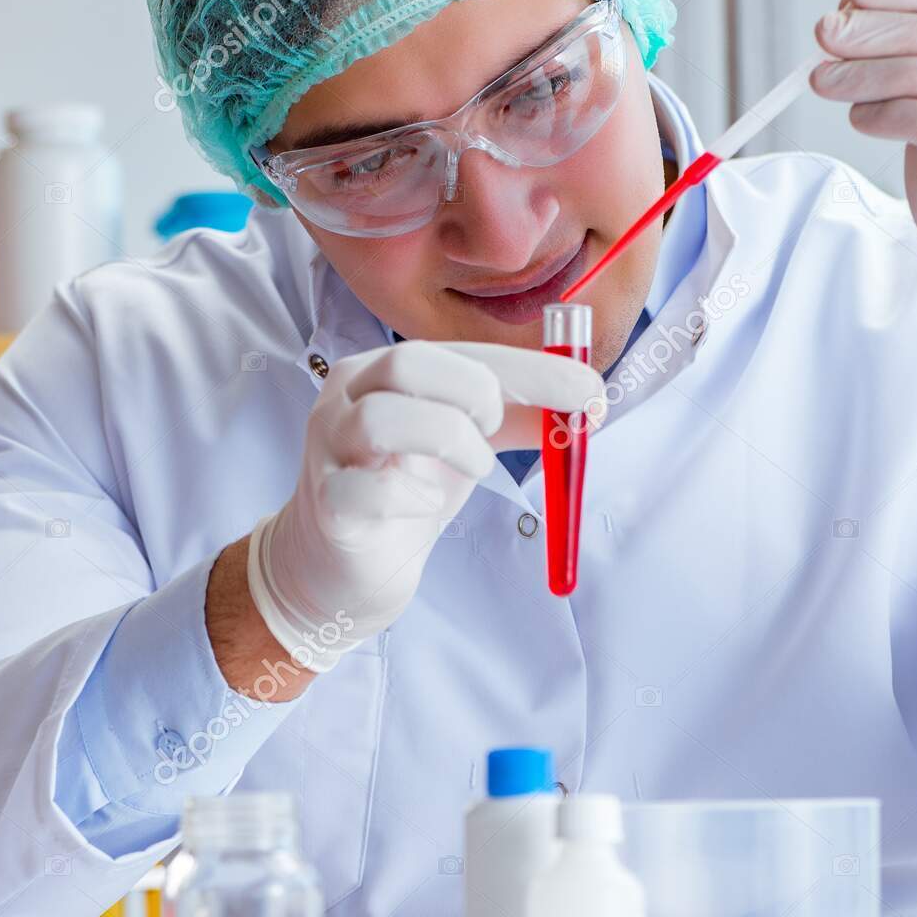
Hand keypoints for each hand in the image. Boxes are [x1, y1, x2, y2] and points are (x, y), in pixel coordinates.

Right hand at [248, 339, 603, 670]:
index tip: (588, 390)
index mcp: (384, 369)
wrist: (338, 566)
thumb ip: (521, 418)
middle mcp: (348, 397)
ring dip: (449, 440)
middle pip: (406, 362)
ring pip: (380, 418)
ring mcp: (330, 450)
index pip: (461, 350)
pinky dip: (409, 496)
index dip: (530, 369)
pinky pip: (364, 490)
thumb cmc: (402, 490)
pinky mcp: (328, 505)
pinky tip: (425, 504)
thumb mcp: (468, 442)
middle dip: (474, 391)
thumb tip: (588, 403)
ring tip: (475, 467)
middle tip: (499, 430)